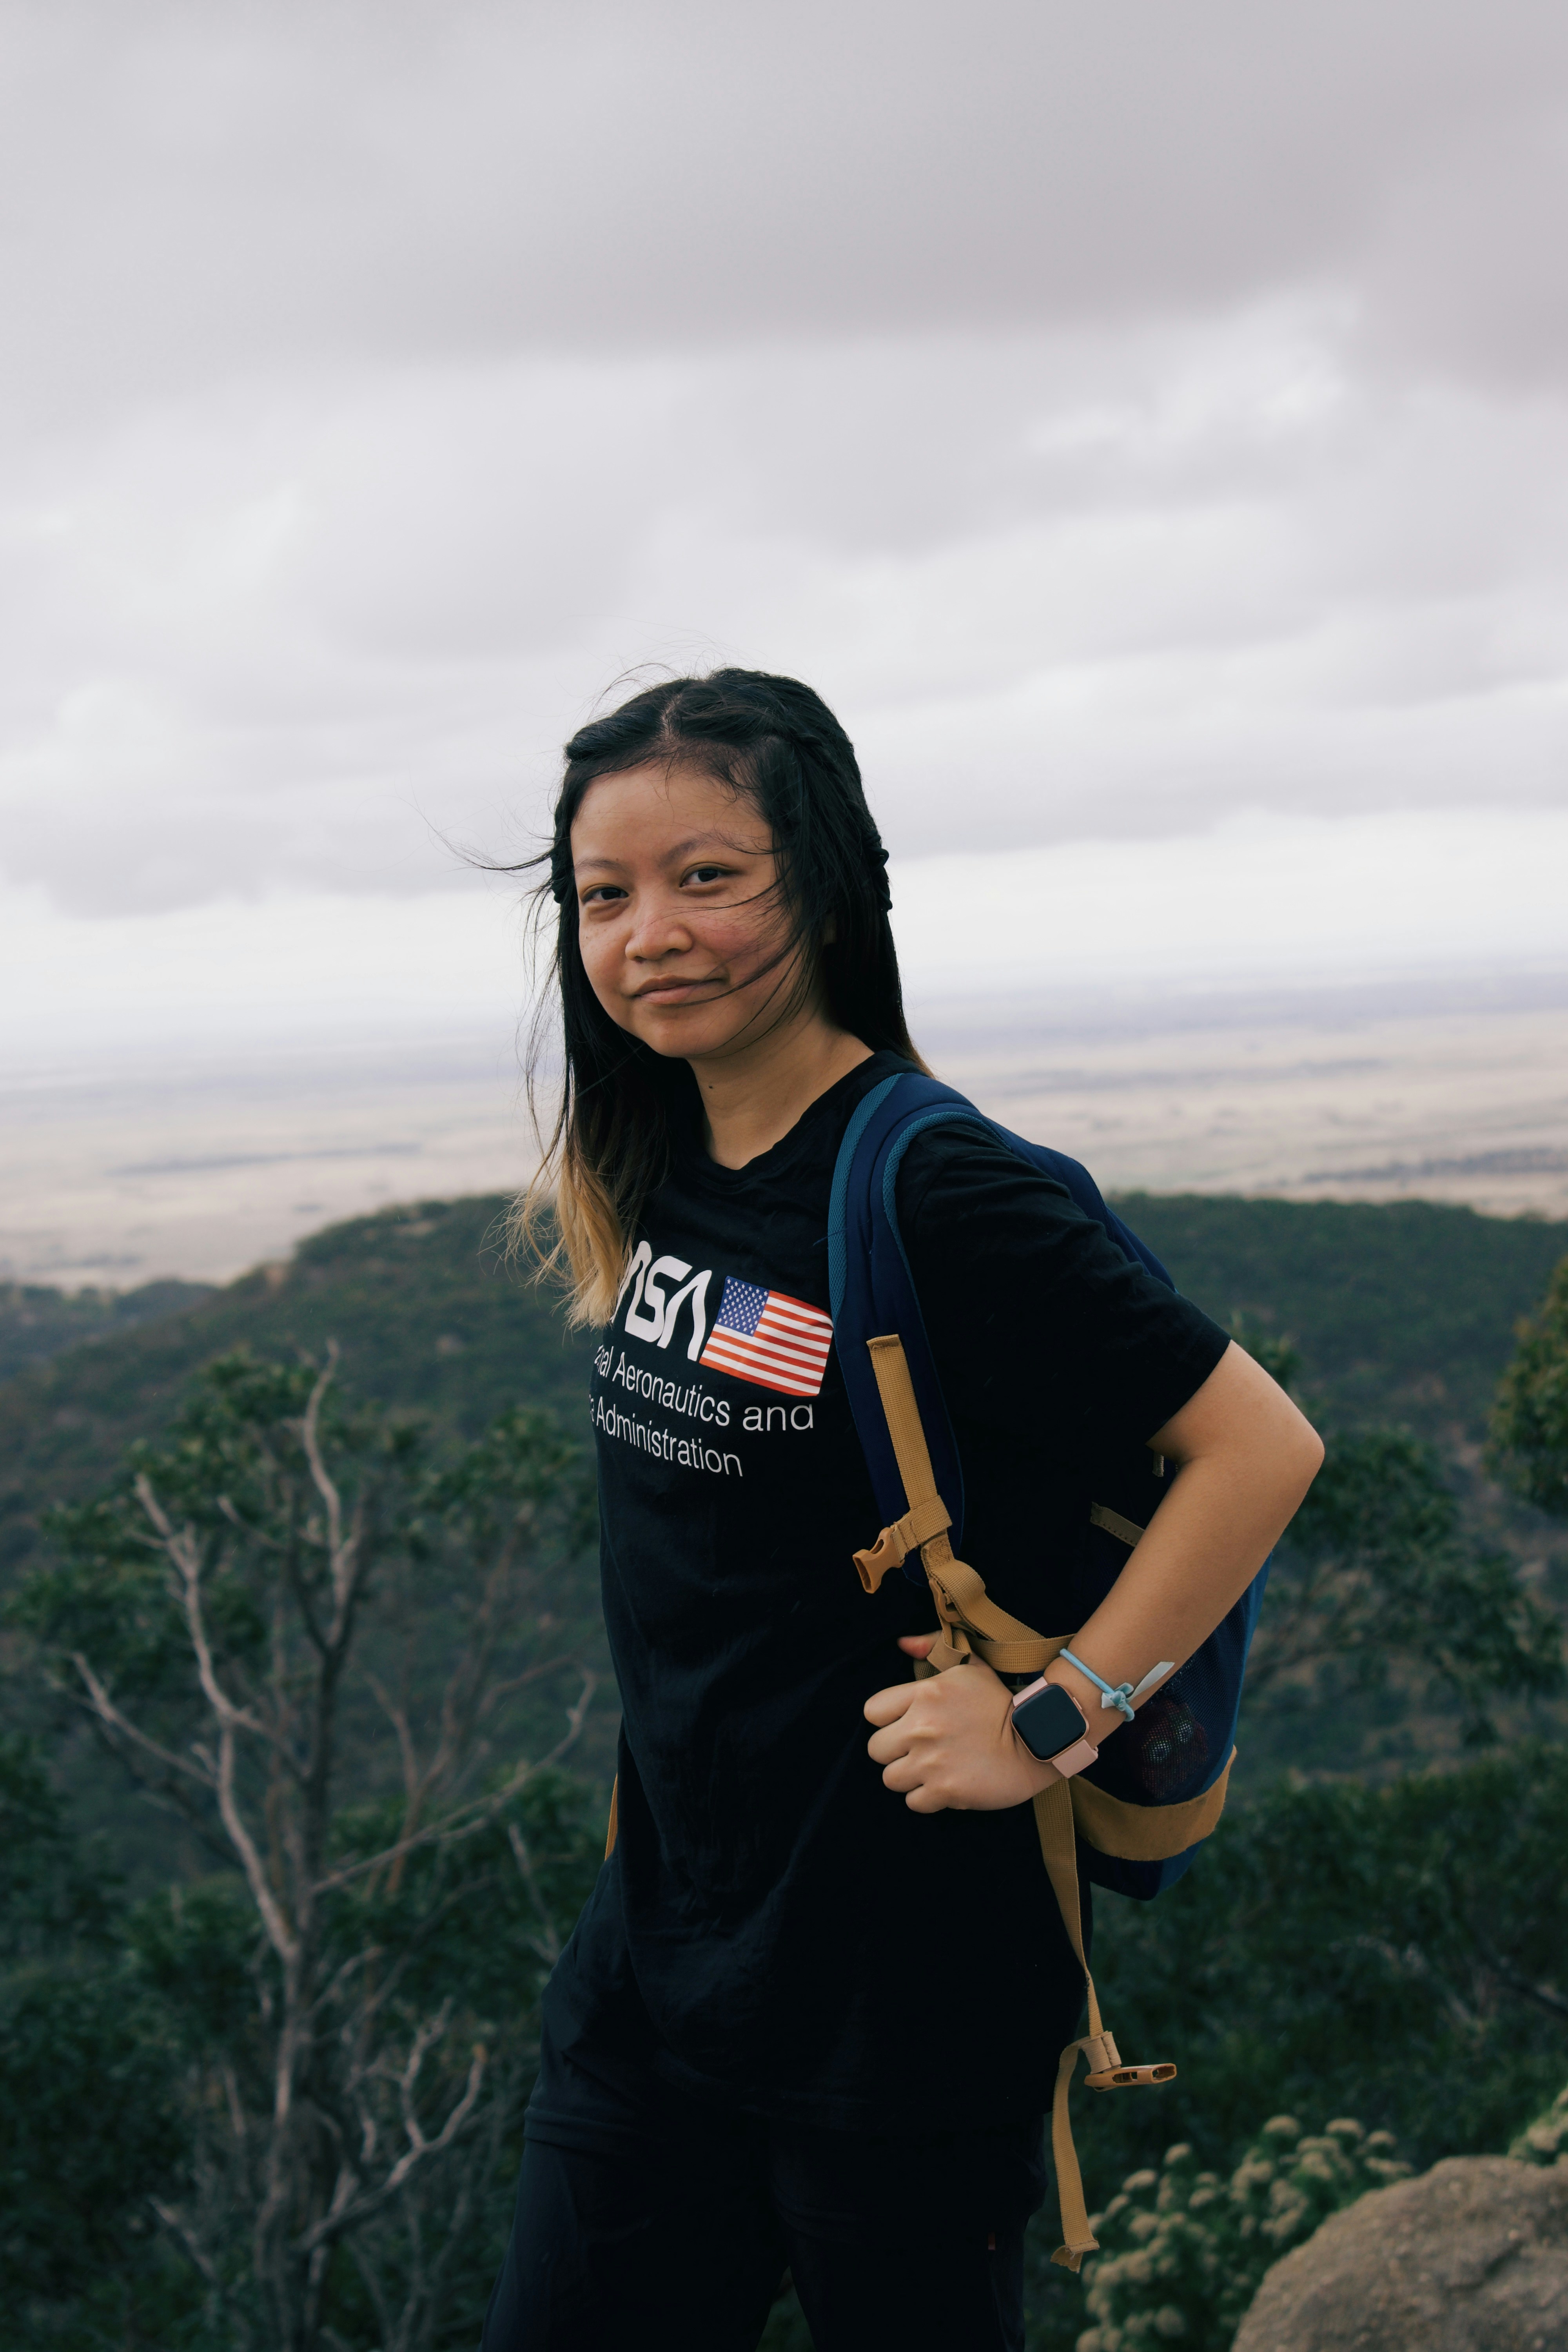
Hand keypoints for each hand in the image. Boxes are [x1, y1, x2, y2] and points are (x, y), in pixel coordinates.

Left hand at [863, 1637, 1061, 1812]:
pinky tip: (944, 1785)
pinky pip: (913, 1802)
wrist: (1036, 1740)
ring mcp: (932, 1762)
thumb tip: (902, 1643)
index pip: (872, 1711)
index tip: (903, 1723)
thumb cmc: (1002, 1702)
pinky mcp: (945, 1791)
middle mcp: (922, 1728)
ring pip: (890, 1778)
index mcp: (925, 1694)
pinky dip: (926, 1798)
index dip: (885, 1719)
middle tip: (917, 1750)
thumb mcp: (970, 1666)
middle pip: (875, 1749)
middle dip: (894, 1751)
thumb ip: (932, 1647)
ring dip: (908, 1776)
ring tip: (931, 1768)